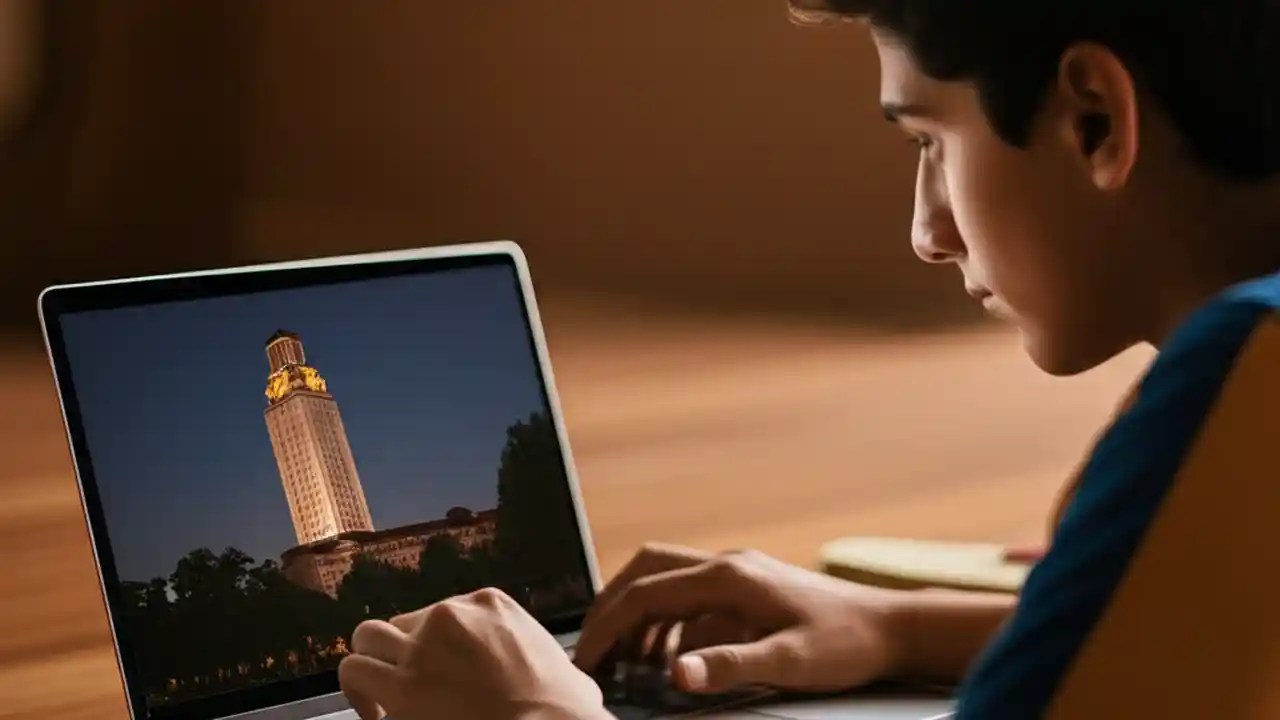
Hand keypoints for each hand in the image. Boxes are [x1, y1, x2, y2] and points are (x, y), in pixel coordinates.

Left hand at [339, 587, 610, 719]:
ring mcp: (419, 651)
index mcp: (488, 605)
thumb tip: (560, 680)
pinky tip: (377, 718)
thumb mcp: (560, 664)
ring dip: (369, 668)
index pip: (441, 614)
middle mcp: (446, 618)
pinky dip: (362, 702)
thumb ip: (538, 659)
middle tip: (405, 683)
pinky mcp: (399, 689)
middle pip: (399, 622)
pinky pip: (358, 683)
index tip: (443, 674)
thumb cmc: (566, 708)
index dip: (436, 648)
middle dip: (396, 652)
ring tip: (378, 698)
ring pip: (365, 641)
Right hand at [574, 543, 908, 695]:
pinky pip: (688, 596)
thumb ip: (730, 665)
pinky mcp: (747, 589)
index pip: (645, 592)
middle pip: (645, 571)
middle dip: (612, 609)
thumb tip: (676, 674)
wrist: (892, 627)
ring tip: (620, 660)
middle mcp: (726, 566)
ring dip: (636, 615)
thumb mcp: (789, 662)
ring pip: (664, 579)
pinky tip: (667, 655)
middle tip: (592, 652)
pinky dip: (664, 622)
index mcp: (728, 577)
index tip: (586, 659)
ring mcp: (736, 574)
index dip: (608, 626)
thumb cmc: (846, 643)